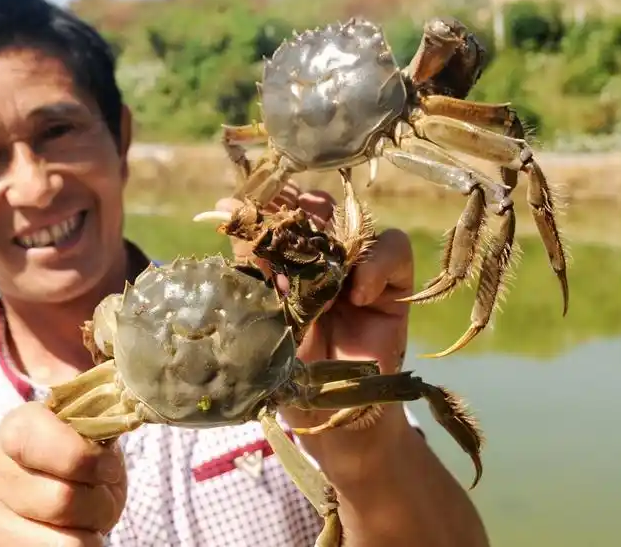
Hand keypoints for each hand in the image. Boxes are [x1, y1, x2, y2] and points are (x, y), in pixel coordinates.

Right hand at [0, 401, 126, 545]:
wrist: (24, 507)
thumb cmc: (66, 470)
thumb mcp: (84, 444)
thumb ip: (94, 437)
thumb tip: (115, 433)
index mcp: (15, 429)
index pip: (58, 446)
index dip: (91, 461)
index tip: (108, 469)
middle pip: (64, 499)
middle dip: (99, 506)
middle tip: (99, 502)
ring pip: (64, 543)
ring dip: (87, 537)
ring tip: (79, 523)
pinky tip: (58, 538)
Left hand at [216, 183, 415, 465]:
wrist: (332, 416)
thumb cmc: (291, 374)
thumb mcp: (264, 321)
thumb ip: (254, 274)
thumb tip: (228, 223)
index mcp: (284, 268)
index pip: (275, 223)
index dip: (258, 207)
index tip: (232, 205)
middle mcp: (321, 262)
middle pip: (315, 212)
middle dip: (294, 205)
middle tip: (275, 208)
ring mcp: (357, 269)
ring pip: (354, 223)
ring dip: (333, 230)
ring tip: (315, 250)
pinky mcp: (392, 284)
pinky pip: (393, 249)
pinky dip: (376, 263)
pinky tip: (357, 293)